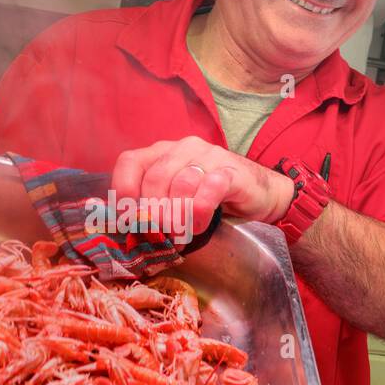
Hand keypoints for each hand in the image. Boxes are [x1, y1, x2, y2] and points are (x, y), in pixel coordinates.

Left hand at [110, 137, 294, 237]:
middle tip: (159, 236)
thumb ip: (153, 206)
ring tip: (180, 236)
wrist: (261, 194)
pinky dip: (199, 213)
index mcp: (162, 152)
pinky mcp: (231, 170)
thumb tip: (128, 232)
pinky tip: (199, 226)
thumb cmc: (211, 198)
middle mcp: (182, 148)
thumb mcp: (175, 200)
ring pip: (181, 184)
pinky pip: (208, 190)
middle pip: (155, 178)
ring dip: (177, 218)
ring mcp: (208, 156)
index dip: (123, 190)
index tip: (128, 219)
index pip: (130, 162)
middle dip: (153, 214)